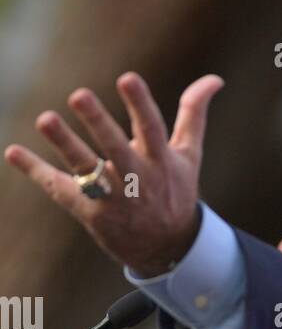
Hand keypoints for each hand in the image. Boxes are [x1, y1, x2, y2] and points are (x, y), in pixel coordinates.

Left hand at [4, 72, 223, 275]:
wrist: (167, 250)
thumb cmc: (175, 193)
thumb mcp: (188, 157)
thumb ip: (194, 114)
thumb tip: (215, 78)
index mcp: (161, 162)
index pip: (152, 130)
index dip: (140, 104)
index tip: (127, 78)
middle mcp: (137, 179)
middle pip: (116, 149)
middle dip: (98, 123)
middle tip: (78, 94)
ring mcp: (113, 198)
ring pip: (88, 170)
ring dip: (65, 144)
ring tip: (44, 118)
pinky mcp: (91, 213)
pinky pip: (61, 190)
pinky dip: (36, 171)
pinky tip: (13, 152)